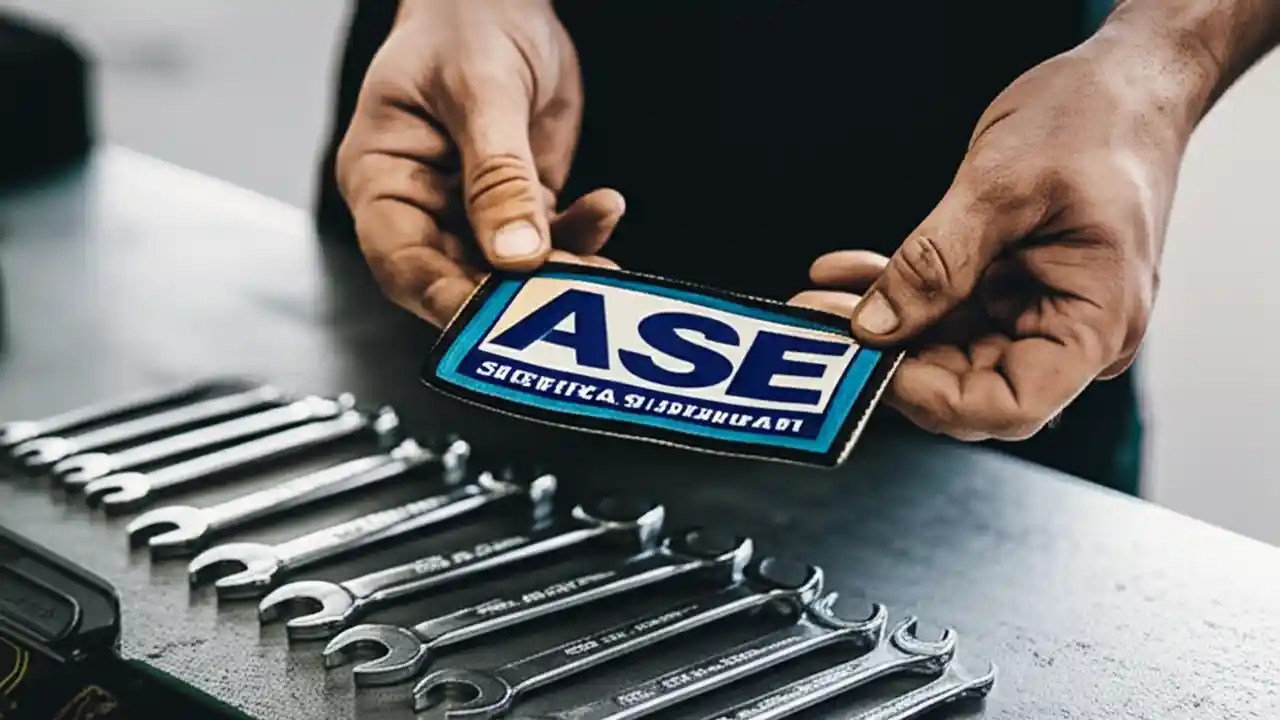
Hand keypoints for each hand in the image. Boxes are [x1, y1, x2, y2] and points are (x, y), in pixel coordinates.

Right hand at [337, 0, 623, 326]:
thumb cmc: (462, 25)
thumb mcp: (481, 92)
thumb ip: (499, 175)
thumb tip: (516, 254)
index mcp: (382, 178)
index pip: (402, 262)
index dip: (444, 300)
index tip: (492, 323)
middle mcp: (423, 204)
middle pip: (459, 278)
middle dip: (515, 297)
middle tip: (566, 304)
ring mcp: (471, 209)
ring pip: (511, 271)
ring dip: (558, 276)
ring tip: (600, 271)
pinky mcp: (519, 205)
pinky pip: (550, 240)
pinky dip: (581, 234)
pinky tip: (605, 208)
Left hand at [792, 37, 1195, 440]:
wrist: (1126, 79)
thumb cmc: (1094, 120)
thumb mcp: (1004, 185)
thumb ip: (938, 261)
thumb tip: (874, 326)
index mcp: (1097, 322)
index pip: (1009, 407)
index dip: (932, 397)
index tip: (867, 359)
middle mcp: (1070, 331)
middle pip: (969, 384)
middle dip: (888, 357)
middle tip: (817, 322)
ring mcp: (1038, 312)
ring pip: (945, 349)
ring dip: (881, 324)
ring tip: (820, 295)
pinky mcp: (1010, 288)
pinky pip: (944, 310)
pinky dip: (895, 293)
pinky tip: (845, 273)